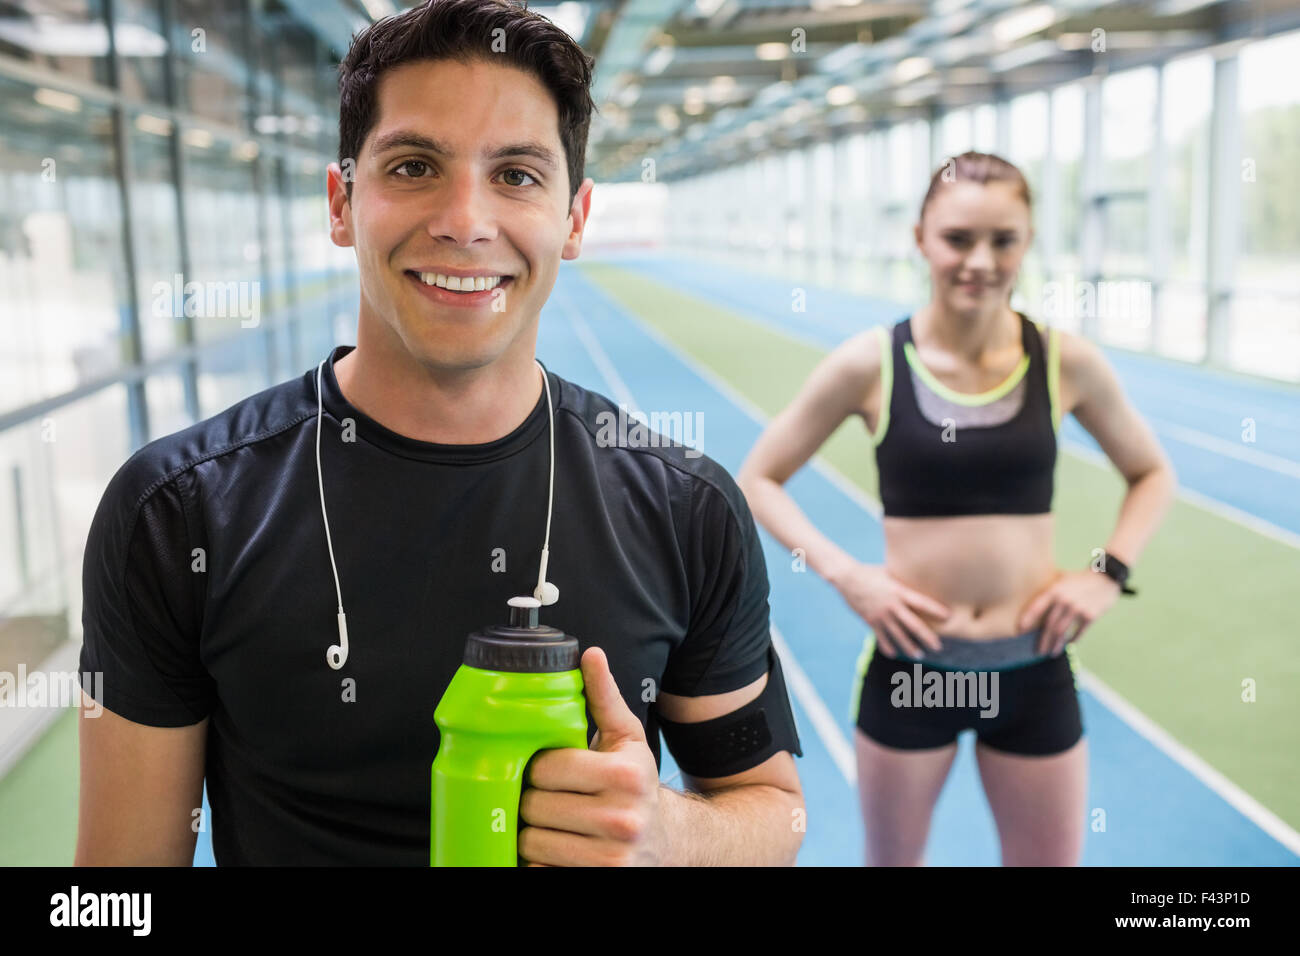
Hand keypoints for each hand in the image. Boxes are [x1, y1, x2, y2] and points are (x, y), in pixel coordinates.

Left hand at [518, 646, 663, 865]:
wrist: (668, 840)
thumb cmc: (638, 784)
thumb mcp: (626, 738)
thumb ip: (604, 698)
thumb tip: (590, 655)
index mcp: (625, 776)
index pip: (547, 769)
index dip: (536, 767)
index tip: (543, 769)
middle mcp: (622, 819)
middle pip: (534, 807)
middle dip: (529, 800)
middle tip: (539, 796)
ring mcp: (610, 858)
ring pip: (532, 842)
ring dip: (530, 832)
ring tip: (545, 821)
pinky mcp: (599, 881)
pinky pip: (540, 871)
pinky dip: (538, 861)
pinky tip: (554, 846)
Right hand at [831, 563, 949, 657]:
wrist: (847, 578)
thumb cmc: (871, 572)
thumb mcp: (889, 572)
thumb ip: (903, 579)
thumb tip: (919, 576)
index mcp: (898, 591)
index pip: (921, 602)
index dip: (935, 610)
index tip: (949, 616)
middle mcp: (891, 605)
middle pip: (913, 625)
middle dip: (927, 637)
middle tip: (938, 647)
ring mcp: (880, 615)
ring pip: (898, 635)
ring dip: (909, 647)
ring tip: (919, 655)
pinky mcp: (870, 621)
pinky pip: (881, 637)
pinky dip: (887, 646)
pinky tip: (894, 653)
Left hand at [1017, 569, 1120, 656]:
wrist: (1106, 577)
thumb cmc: (1079, 579)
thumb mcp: (1061, 579)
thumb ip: (1049, 590)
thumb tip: (1028, 596)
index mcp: (1055, 590)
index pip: (1037, 607)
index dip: (1027, 619)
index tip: (1020, 630)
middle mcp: (1065, 600)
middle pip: (1049, 625)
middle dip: (1043, 640)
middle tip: (1038, 651)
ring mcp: (1078, 609)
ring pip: (1062, 632)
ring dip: (1056, 644)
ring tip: (1051, 653)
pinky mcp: (1091, 616)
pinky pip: (1078, 632)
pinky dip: (1072, 640)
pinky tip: (1069, 645)